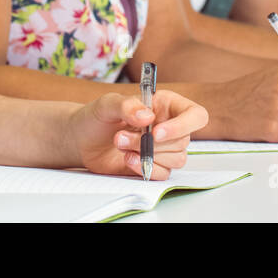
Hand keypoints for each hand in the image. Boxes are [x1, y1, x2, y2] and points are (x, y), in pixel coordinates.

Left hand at [68, 91, 206, 180]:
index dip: (183, 126)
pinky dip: (146, 168)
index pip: (196, 115)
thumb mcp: (107, 104)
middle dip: (151, 142)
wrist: (81, 140)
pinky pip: (163, 173)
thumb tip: (147, 116)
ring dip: (147, 154)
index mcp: (166, 105)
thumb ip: (126, 105)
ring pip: (176, 159)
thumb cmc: (97, 116)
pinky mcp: (153, 166)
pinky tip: (127, 159)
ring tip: (120, 143)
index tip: (156, 131)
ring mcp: (163, 148)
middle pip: (183, 141)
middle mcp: (169, 126)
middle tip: (121, 136)